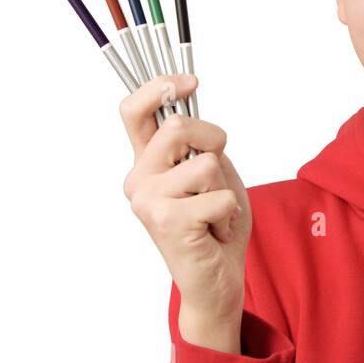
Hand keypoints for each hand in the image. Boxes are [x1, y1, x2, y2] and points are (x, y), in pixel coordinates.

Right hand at [120, 74, 251, 347]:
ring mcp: (148, 201)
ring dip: (224, 188)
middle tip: (217, 176)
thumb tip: (186, 112)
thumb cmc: (216, 223)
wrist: (218, 281)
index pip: (133, 111)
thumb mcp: (212, 173)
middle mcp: (138, 179)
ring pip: (206, 163)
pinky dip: (229, 212)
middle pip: (178, 126)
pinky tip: (215, 231)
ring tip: (214, 213)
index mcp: (146, 163)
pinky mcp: (168, 222)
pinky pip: (220, 195)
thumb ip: (198, 144)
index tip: (189, 82)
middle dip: (213, 141)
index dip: (159, 86)